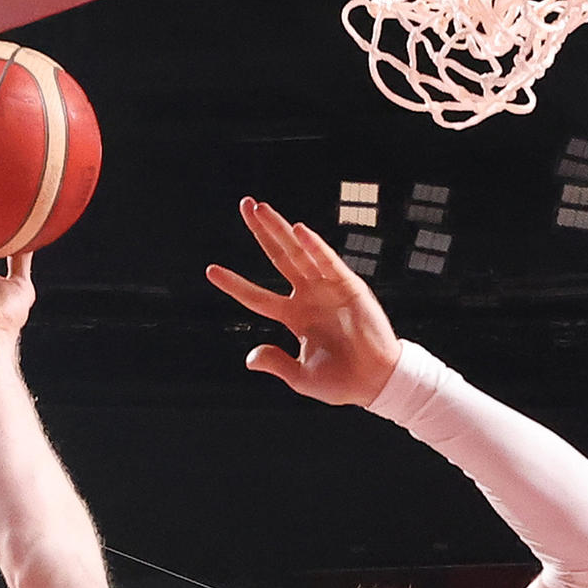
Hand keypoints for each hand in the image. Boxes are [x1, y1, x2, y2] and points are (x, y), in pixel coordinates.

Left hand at [207, 199, 405, 407]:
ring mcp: (328, 288)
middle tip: (245, 205)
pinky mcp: (349, 286)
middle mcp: (309, 296)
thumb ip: (276, 363)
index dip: (235, 284)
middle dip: (262, 231)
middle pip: (278, 257)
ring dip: (279, 229)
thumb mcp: (301, 377)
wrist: (375, 382)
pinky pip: (328, 261)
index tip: (212, 271)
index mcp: (295, 317)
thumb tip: (250, 357)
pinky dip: (314, 246)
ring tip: (260, 209)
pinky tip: (298, 229)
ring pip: (298, 252)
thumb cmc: (341, 383)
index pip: (258, 296)